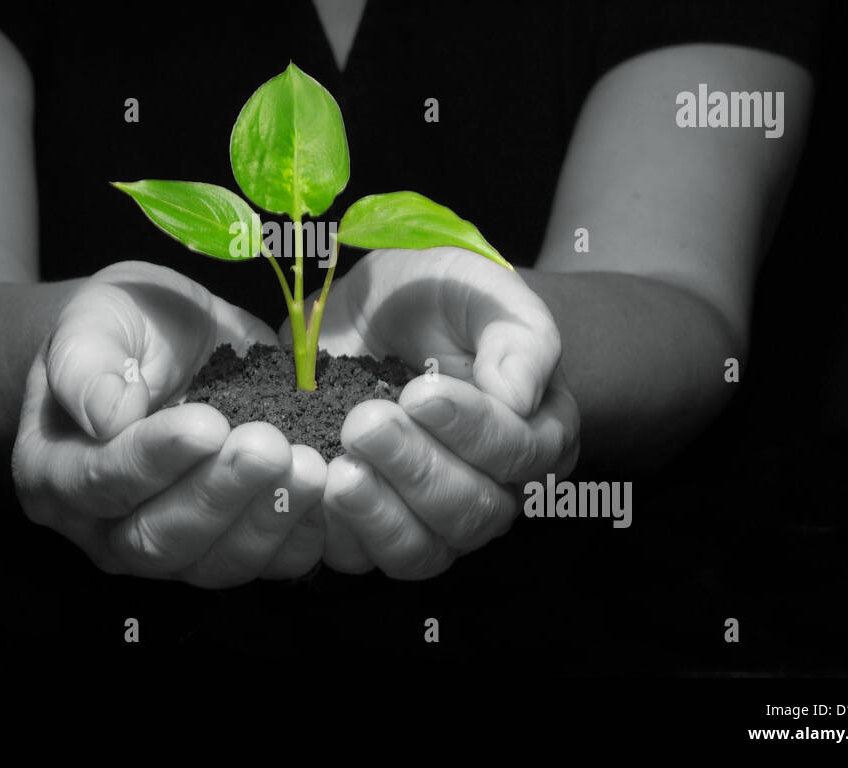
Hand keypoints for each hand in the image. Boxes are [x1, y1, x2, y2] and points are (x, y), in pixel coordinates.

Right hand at [12, 261, 326, 586]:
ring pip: (214, 564)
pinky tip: (331, 492)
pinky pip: (265, 564)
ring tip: (309, 466)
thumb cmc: (119, 329)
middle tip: (268, 446)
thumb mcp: (93, 320)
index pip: (101, 481)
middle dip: (220, 495)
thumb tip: (105, 415)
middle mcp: (104, 527)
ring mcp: (169, 547)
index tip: (207, 423)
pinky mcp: (226, 547)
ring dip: (267, 519)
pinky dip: (301, 536)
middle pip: (158, 539)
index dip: (154, 459)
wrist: (161, 344)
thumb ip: (86, 361)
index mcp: (56, 471)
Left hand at [311, 248, 580, 578]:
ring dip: (378, 514)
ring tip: (340, 470)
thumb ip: (515, 337)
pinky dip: (335, 530)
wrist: (374, 310)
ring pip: (419, 551)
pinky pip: (358, 556)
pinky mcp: (368, 526)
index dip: (473, 430)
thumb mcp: (481, 291)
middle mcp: (492, 489)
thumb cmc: (439, 298)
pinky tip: (311, 487)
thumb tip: (520, 395)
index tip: (421, 392)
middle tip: (365, 422)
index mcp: (535, 435)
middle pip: (470, 512)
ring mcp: (430, 518)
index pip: (519, 455)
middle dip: (416, 469)